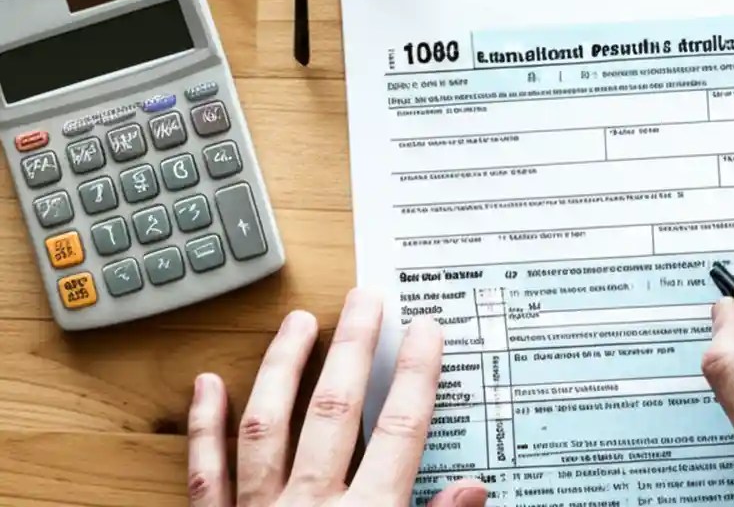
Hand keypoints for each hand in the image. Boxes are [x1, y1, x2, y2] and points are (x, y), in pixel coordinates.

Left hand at [186, 288, 487, 506]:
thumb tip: (476, 491)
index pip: (399, 432)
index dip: (416, 376)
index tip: (426, 331)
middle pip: (334, 411)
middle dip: (353, 350)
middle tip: (366, 300)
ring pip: (269, 426)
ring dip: (284, 368)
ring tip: (300, 322)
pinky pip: (205, 474)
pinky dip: (204, 427)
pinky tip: (208, 386)